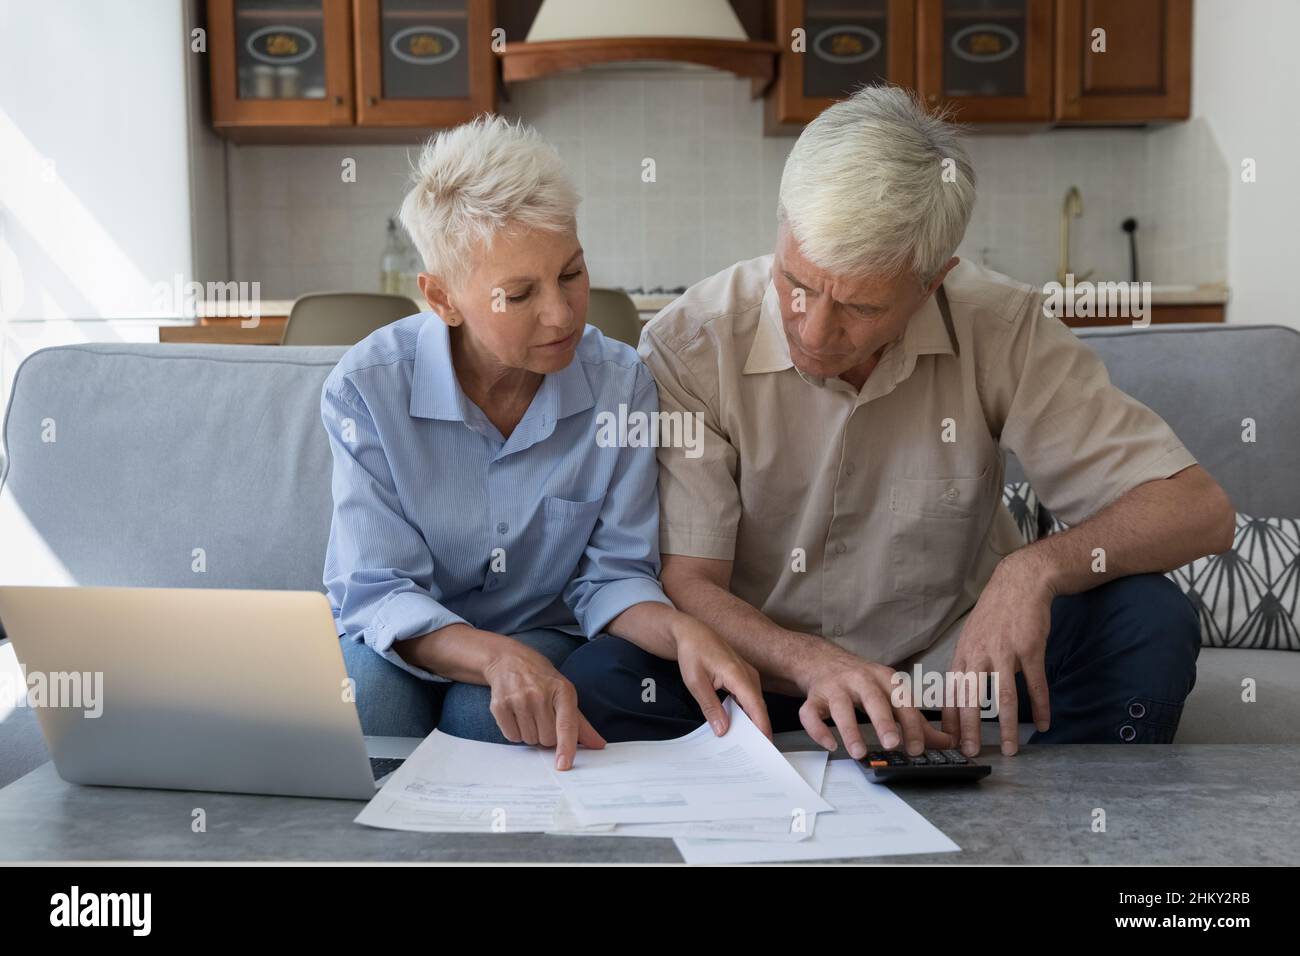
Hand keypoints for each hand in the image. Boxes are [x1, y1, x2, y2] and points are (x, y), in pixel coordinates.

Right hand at [482, 646, 605, 770]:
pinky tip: (517, 714)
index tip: (563, 765)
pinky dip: (515, 732)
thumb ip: (580, 723)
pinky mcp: (499, 705)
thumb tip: (598, 745)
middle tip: (543, 717)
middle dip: (546, 735)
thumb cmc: (542, 680)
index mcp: (562, 691)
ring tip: (529, 714)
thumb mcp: (565, 694)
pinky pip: (512, 736)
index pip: (566, 725)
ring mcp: (518, 699)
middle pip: (547, 739)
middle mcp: (540, 694)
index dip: (566, 747)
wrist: (510, 660)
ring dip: (531, 734)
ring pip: (529, 740)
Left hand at [669, 614, 771, 738]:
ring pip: (754, 703)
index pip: (755, 705)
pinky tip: (737, 724)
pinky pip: (748, 697)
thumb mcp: (696, 683)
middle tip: (755, 753)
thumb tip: (723, 730)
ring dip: (751, 721)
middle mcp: (748, 674)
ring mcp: (748, 674)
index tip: (764, 746)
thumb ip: (711, 707)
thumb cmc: (693, 653)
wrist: (692, 632)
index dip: (762, 727)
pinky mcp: (743, 677)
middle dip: (758, 729)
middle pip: (758, 707)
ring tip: (745, 743)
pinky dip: (745, 711)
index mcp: (738, 674)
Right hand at [797, 645, 954, 758]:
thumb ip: (917, 719)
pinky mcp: (813, 697)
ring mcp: (834, 688)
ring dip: (849, 730)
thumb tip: (948, 743)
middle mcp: (859, 680)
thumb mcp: (891, 694)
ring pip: (840, 707)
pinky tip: (830, 745)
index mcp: (884, 679)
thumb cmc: (862, 682)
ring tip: (859, 752)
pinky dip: (818, 730)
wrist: (823, 660)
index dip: (911, 724)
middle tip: (892, 744)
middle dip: (883, 721)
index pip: (902, 700)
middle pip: (872, 699)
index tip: (918, 747)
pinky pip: (810, 713)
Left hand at [942, 554, 1052, 756]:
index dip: (949, 717)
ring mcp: (1005, 651)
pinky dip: (1040, 706)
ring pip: (1003, 696)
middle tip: (971, 752)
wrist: (1020, 582)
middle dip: (970, 728)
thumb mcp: (972, 635)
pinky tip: (1043, 724)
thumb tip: (959, 691)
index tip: (947, 740)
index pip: (951, 691)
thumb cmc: (996, 613)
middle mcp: (980, 654)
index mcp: (964, 653)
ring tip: (1010, 749)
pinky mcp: (1030, 649)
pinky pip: (1035, 684)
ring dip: (1006, 726)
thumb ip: (967, 663)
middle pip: (971, 697)